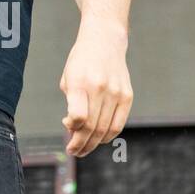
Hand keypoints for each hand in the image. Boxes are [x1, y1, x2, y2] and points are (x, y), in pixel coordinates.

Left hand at [59, 18, 132, 156]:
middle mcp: (100, 88)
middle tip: (73, 151)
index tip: (67, 130)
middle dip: (81, 144)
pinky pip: (118, 124)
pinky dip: (108, 135)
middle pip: (92, 126)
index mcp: (80, 82)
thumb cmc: (80, 62)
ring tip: (83, 149)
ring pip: (105, 129)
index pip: (79, 116)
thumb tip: (73, 129)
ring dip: (93, 143)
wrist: (104, 42)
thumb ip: (71, 103)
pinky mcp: (127, 96)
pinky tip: (98, 139)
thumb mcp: (68, 77)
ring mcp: (116, 93)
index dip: (73, 129)